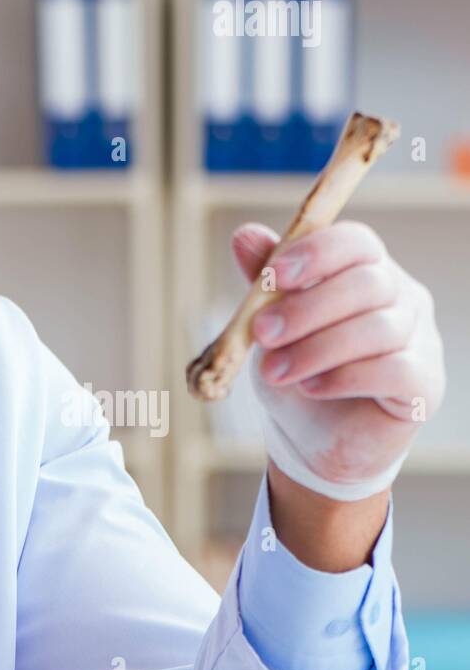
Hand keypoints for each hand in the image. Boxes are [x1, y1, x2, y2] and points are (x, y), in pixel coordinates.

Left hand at [231, 220, 445, 492]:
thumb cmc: (294, 365)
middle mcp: (403, 298)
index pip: (357, 242)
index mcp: (365, 270)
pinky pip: (395, 370)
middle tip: (261, 332)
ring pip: (379, 329)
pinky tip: (311, 387)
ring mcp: (421, 340)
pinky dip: (345, 377)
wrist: (309, 434)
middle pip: (368, 283)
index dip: (317, 252)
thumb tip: (245, 235)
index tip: (273, 276)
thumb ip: (263, 279)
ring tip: (273, 371)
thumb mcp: (270, 320)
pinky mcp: (425, 385)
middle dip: (307, 308)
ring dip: (316, 349)